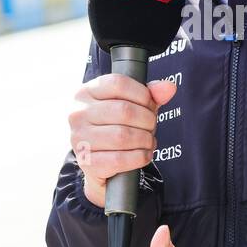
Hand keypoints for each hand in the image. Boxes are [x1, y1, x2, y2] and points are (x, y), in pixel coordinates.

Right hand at [69, 73, 176, 208]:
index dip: (142, 94)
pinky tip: (143, 154)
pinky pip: (120, 159)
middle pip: (124, 110)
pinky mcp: (87, 162)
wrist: (99, 162)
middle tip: (151, 126)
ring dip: (145, 140)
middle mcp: (78, 113)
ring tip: (148, 140)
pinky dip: (139, 157)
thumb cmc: (115, 127)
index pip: (118, 83)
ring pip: (123, 136)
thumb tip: (168, 88)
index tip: (149, 104)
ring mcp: (80, 139)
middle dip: (147, 120)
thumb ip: (150, 94)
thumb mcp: (132, 105)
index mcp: (86, 92)